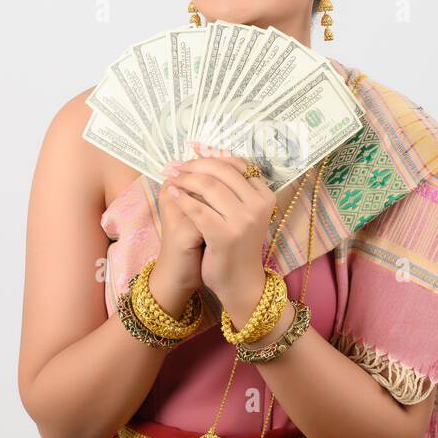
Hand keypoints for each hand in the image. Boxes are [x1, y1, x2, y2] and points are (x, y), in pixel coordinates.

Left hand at [162, 141, 275, 312]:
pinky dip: (183, 199)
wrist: (240, 281)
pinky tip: (173, 194)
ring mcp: (244, 221)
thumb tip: (202, 156)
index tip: (190, 160)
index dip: (210, 159)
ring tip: (172, 178)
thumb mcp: (242, 212)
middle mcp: (258, 205)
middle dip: (194, 165)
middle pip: (221, 171)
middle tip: (176, 166)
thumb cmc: (237, 243)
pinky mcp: (225, 235)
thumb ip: (231, 187)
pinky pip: (199, 209)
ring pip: (209, 186)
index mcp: (265, 195)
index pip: (236, 165)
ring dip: (185, 179)